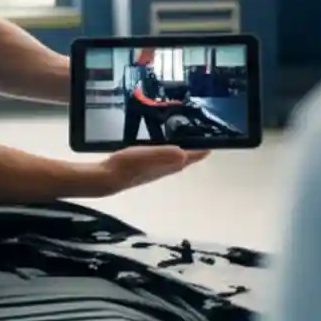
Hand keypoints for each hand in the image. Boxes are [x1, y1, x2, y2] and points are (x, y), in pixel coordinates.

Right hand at [91, 146, 209, 195]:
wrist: (107, 179)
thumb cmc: (127, 165)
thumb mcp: (146, 155)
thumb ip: (164, 154)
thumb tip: (184, 154)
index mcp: (167, 165)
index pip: (188, 157)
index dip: (200, 151)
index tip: (213, 144)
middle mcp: (163, 169)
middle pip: (184, 161)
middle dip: (194, 153)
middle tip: (203, 141)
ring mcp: (153, 170)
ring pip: (173, 161)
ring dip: (181, 153)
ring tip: (187, 143)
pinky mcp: (143, 168)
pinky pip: (161, 160)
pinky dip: (167, 154)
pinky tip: (162, 149)